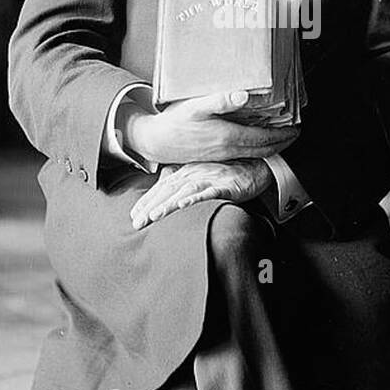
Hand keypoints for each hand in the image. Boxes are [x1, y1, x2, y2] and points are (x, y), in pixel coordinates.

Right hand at [122, 90, 298, 166]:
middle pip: (264, 149)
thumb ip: (220, 100)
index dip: (283, 134)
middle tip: (296, 133)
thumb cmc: (175, 122)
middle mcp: (228, 148)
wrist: (156, 142)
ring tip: (283, 137)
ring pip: (256, 153)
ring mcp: (223, 155)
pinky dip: (258, 148)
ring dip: (272, 147)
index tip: (297, 128)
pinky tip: (258, 141)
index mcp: (228, 136)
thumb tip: (244, 95)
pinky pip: (245, 154)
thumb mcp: (195, 106)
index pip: (264, 137)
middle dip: (283, 142)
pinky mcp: (217, 157)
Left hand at [129, 159, 273, 229]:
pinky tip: (184, 204)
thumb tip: (162, 184)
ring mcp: (210, 178)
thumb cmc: (228, 172)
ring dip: (168, 204)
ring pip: (184, 191)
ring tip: (154, 216)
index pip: (162, 187)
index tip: (132, 215)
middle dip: (150, 206)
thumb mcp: (201, 174)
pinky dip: (195, 197)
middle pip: (168, 190)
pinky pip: (208, 191)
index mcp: (187, 171)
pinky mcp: (226, 184)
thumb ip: (182, 179)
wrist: (257, 166)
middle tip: (136, 223)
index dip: (146, 200)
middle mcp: (194, 173)